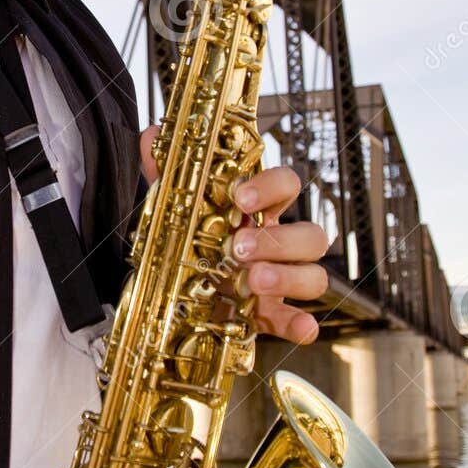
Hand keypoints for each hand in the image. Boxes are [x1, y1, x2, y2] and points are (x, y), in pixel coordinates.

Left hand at [139, 129, 327, 344]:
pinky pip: (298, 320)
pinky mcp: (271, 315)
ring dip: (289, 278)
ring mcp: (280, 281)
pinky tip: (300, 330)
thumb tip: (153, 137)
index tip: (240, 197)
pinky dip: (301, 324)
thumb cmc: (191, 241)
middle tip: (238, 248)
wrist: (179, 289)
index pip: (287, 185)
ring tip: (251, 282)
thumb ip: (165, 175)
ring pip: (315, 275)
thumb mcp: (176, 209)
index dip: (271, 187)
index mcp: (260, 212)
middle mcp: (278, 244)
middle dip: (278, 240)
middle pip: (311, 235)